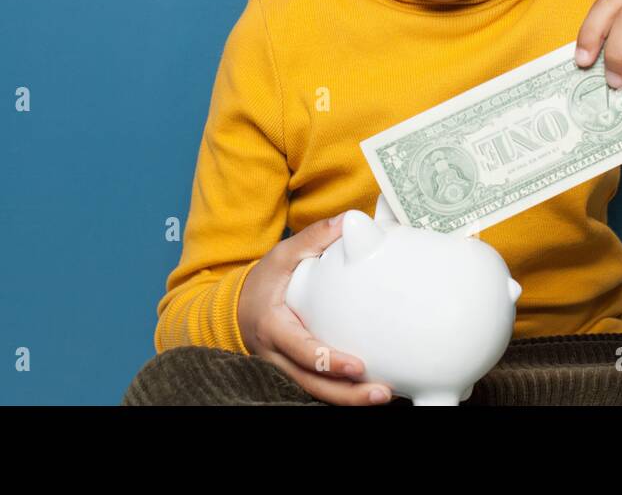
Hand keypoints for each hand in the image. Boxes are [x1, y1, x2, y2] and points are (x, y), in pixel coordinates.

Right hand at [236, 214, 394, 404]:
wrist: (237, 308)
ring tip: (384, 396)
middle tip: (382, 393)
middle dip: (348, 395)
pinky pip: (320, 390)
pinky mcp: (297, 375)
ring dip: (350, 400)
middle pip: (313, 386)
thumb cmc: (264, 281)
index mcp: (274, 328)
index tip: (357, 367)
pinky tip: (372, 392)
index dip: (329, 362)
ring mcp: (286, 371)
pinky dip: (344, 394)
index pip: (302, 351)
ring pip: (317, 394)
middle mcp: (278, 357)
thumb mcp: (282, 255)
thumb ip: (314, 237)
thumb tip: (350, 220)